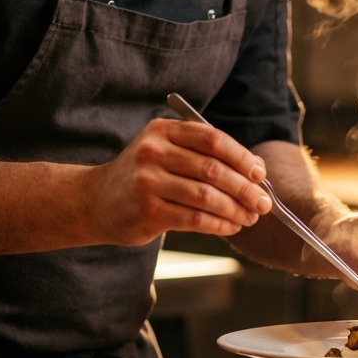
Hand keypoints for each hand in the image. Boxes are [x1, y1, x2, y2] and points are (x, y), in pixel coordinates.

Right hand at [82, 118, 271, 245]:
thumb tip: (255, 172)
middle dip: (245, 188)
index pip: (212, 139)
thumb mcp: (164, 153)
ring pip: (206, 196)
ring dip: (235, 209)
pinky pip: (193, 219)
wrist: (94, 202)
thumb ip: (202, 156)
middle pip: (212, 169)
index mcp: (163, 131)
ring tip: (249, 217)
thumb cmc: (141, 177)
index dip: (242, 157)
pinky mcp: (146, 211)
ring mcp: (147, 181)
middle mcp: (153, 152)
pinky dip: (218, 224)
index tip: (260, 174)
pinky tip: (230, 227)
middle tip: (263, 203)